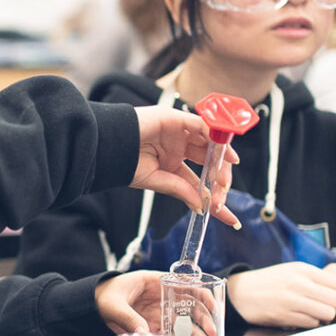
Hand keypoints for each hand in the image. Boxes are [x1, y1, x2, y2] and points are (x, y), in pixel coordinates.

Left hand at [95, 270, 216, 335]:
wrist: (90, 304)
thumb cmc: (102, 295)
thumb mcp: (113, 304)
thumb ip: (128, 317)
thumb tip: (143, 333)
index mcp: (153, 282)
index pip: (183, 284)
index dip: (200, 294)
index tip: (212, 306)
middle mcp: (159, 296)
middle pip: (187, 305)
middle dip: (202, 318)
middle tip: (211, 332)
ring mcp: (156, 311)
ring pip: (181, 320)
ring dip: (194, 332)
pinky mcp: (150, 325)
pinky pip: (168, 332)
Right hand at [132, 105, 239, 225]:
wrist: (106, 147)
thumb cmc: (124, 163)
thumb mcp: (157, 181)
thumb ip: (180, 190)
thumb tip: (201, 206)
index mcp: (173, 162)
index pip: (200, 180)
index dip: (215, 196)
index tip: (227, 216)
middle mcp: (180, 146)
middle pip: (210, 162)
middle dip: (220, 181)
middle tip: (222, 197)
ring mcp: (180, 132)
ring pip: (211, 144)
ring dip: (222, 163)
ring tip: (223, 183)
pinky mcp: (177, 119)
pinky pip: (203, 125)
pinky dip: (218, 138)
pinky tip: (228, 155)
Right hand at [228, 262, 335, 328]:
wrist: (240, 292)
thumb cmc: (269, 282)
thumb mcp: (292, 271)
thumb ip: (315, 278)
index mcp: (303, 270)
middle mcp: (299, 283)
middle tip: (333, 312)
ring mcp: (292, 300)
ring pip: (328, 314)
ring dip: (326, 319)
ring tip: (318, 316)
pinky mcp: (285, 316)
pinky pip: (312, 324)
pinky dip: (312, 324)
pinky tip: (304, 319)